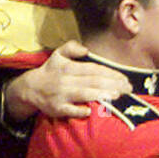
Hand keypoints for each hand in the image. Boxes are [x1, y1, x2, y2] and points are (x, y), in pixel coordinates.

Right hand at [3, 40, 128, 120]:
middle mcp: (65, 80)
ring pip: (84, 94)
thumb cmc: (50, 71)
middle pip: (93, 81)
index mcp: (68, 67)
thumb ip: (71, 47)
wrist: (30, 88)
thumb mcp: (57, 54)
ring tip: (117, 96)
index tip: (124, 79)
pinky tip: (92, 110)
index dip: (110, 73)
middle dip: (112, 84)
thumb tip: (86, 49)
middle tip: (128, 89)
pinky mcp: (57, 108)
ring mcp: (61, 95)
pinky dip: (80, 110)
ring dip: (102, 95)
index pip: (93, 69)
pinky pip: (70, 110)